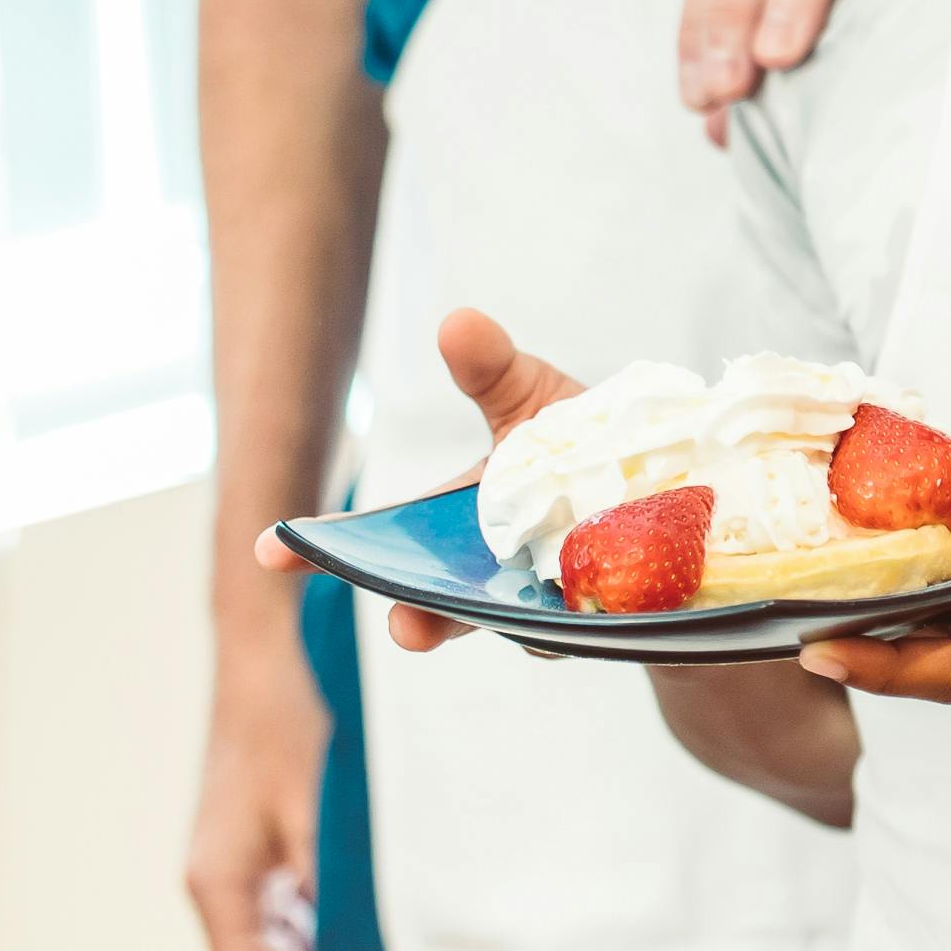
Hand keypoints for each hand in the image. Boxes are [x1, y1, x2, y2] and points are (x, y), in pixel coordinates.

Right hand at [184, 633, 330, 950]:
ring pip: (275, 944)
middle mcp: (216, 887)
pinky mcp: (250, 851)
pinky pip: (283, 910)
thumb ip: (327, 880)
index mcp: (218, 886)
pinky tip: (365, 923)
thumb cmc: (283, 727)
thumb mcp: (315, 807)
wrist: (258, 664)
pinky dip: (319, 925)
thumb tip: (351, 948)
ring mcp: (231, 870)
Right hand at [251, 307, 587, 659]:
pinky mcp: (614, 624)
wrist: (681, 490)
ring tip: (535, 622)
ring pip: (524, 628)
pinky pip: (601, 625)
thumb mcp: (535, 398)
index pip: (383, 545)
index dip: (324, 552)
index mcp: (458, 524)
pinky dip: (601, 613)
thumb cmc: (585, 443)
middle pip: (442, 606)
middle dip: (424, 617)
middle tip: (407, 624)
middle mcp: (492, 577)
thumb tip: (455, 322)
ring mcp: (548, 608)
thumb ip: (493, 369)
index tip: (268, 553)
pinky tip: (612, 600)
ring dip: (524, 624)